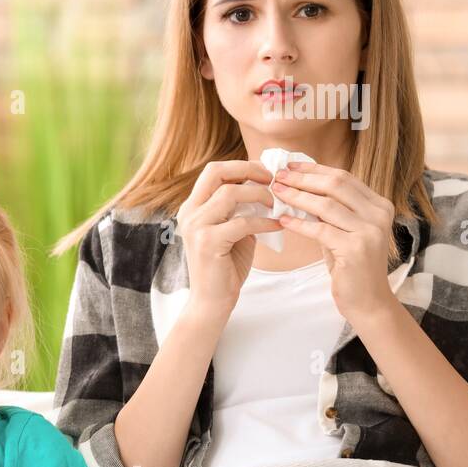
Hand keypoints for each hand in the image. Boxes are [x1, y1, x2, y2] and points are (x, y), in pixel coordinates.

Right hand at [175, 160, 282, 315]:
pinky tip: (278, 225)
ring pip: (230, 193)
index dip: (243, 166)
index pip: (214, 170)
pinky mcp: (207, 243)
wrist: (211, 301)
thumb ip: (241, 209)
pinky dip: (264, 221)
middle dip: (249, 170)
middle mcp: (190, 212)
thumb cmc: (225, 266)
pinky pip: (242, 222)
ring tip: (276, 205)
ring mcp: (196, 226)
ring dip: (260, 196)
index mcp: (193, 206)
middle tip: (272, 180)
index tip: (266, 173)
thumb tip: (267, 188)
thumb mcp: (232, 230)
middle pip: (216, 172)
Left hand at [270, 161, 400, 321]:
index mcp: (379, 205)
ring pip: (327, 205)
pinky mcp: (356, 249)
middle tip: (278, 176)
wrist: (367, 301)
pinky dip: (299, 223)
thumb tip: (297, 186)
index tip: (289, 166)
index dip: (314, 169)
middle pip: (336, 185)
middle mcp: (379, 214)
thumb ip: (330, 210)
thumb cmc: (350, 265)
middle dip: (303, 179)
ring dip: (297, 197)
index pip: (344, 177)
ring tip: (275, 193)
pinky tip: (282, 220)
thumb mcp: (343, 230)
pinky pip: (321, 229)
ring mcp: (370, 231)